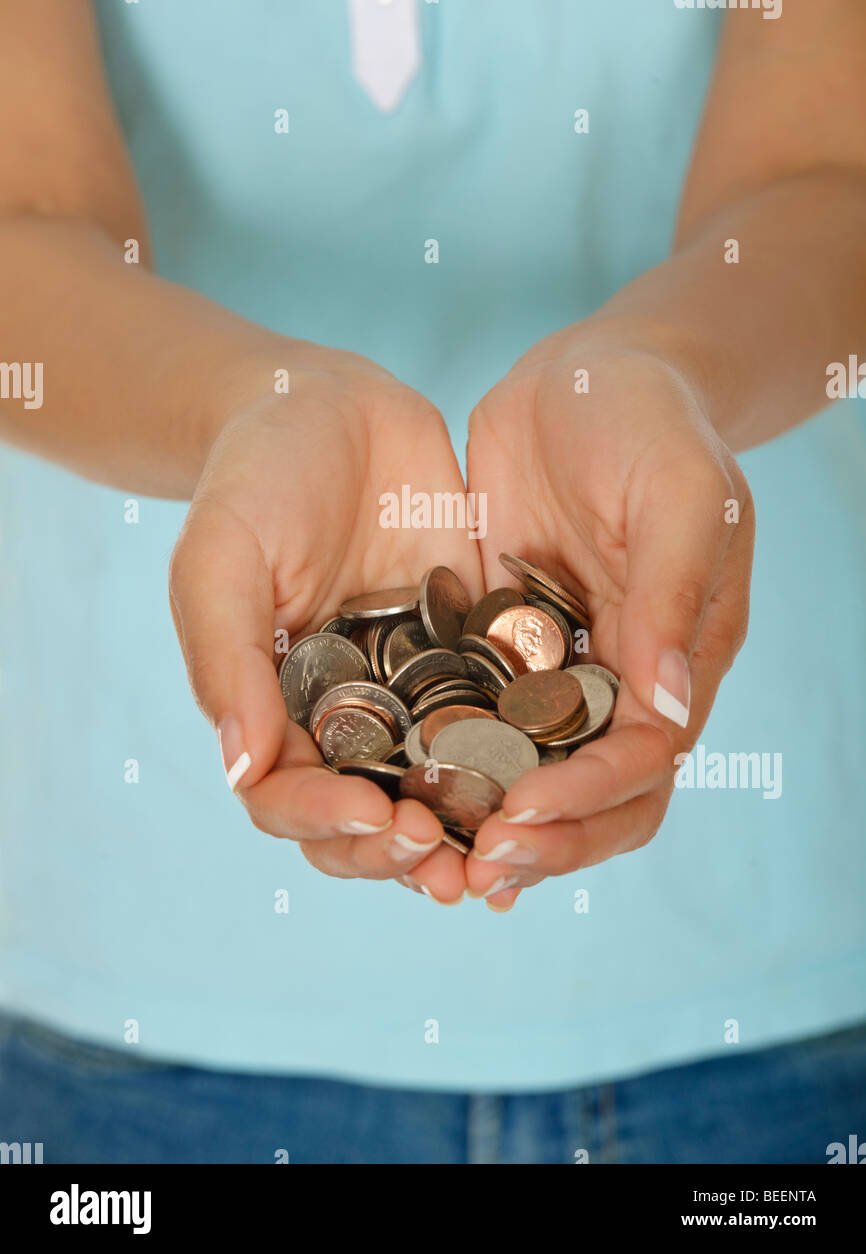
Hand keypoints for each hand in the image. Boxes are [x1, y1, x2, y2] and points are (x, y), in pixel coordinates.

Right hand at [169, 346, 481, 902]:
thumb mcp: (220, 558)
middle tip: (453, 866)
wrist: (326, 401)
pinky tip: (560, 774)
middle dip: (403, 852)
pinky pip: (498, 715)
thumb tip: (241, 770)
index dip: (327, 824)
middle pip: (366, 815)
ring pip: (438, 784)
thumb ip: (226, 660)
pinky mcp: (472, 650)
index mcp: (273, 705)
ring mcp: (411, 686)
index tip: (376, 821)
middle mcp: (344, 713)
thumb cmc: (252, 476)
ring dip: (469, 827)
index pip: (287, 796)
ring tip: (512, 845)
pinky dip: (522, 754)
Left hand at [464, 326, 754, 908]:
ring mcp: (557, 663)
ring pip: (531, 771)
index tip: (518, 818)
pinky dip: (448, 759)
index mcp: (678, 656)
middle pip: (593, 794)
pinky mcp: (499, 640)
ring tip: (431, 859)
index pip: (641, 761)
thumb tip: (669, 709)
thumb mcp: (680, 494)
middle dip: (540, 840)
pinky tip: (399, 788)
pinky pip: (475, 717)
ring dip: (489, 819)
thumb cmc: (655, 422)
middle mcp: (620, 677)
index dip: (586, 801)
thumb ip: (670, 596)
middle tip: (470, 868)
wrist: (593, 371)